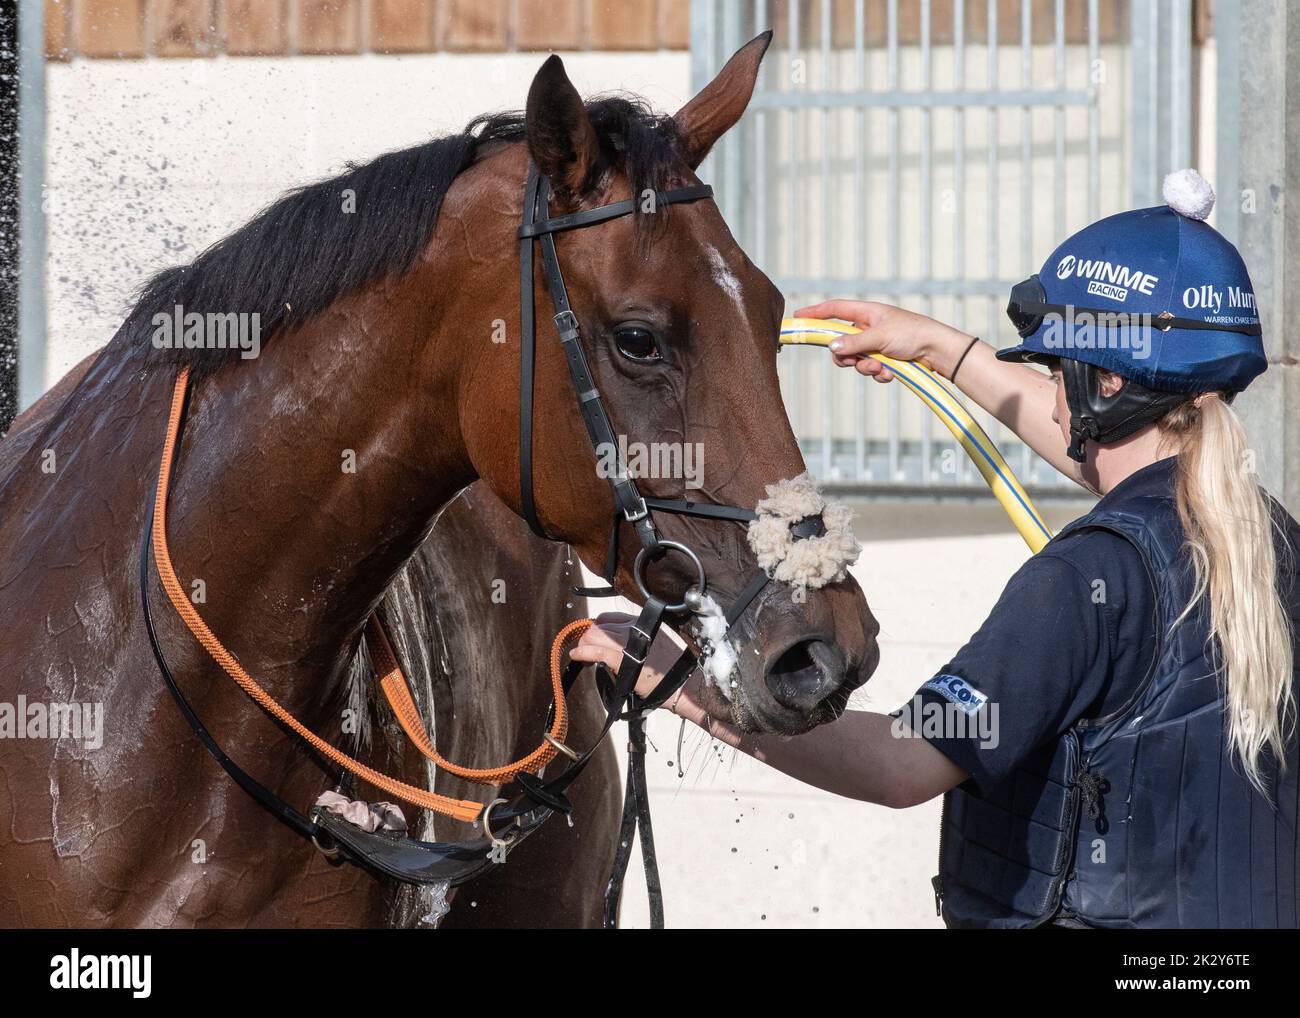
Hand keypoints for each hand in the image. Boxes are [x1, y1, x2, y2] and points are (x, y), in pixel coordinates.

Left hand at [568, 613, 689, 702]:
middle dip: (587, 639)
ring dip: (583, 647)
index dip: (596, 628)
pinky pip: (595, 651)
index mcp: (642, 624)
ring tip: (582, 658)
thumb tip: (615, 648)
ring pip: (593, 636)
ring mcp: (628, 642)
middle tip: (585, 653)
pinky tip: (577, 657)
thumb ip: (636, 642)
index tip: (593, 641)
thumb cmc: (671, 670)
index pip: (609, 618)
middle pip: (598, 626)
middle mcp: (634, 628)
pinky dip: (582, 653)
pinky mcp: (623, 659)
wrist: (683, 683)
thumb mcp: (655, 645)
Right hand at [795, 299, 972, 381]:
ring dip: (865, 367)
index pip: (834, 310)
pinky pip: (870, 370)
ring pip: (855, 360)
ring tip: (880, 368)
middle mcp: (869, 327)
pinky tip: (891, 373)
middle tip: (852, 362)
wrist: (938, 351)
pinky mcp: (885, 359)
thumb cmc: (913, 333)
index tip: (798, 318)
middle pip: (841, 342)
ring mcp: (876, 344)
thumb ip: (853, 343)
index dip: (815, 313)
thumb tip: (831, 347)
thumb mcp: (879, 337)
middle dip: (846, 356)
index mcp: (866, 313)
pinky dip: (878, 374)